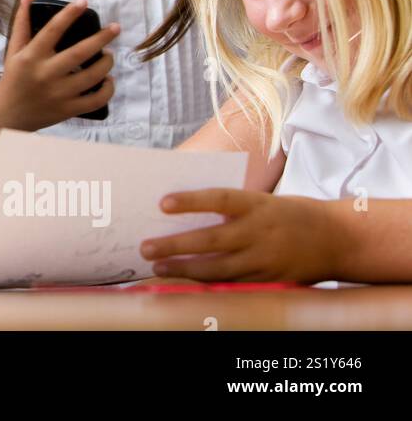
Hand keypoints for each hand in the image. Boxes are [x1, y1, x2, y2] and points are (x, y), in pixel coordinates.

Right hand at [0, 0, 118, 130]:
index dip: (69, 14)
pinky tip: (108, 80)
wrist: (7, 114)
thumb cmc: (13, 77)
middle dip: (101, 38)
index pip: (52, 30)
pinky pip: (95, 100)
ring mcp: (58, 94)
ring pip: (92, 76)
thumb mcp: (14, 49)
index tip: (84, 2)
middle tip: (115, 28)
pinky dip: (107, 90)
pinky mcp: (67, 110)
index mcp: (31, 57)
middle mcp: (45, 74)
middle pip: (79, 53)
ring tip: (109, 55)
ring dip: (106, 63)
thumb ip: (22, 22)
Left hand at [140, 189, 340, 282]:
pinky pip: (232, 283)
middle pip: (212, 239)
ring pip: (218, 268)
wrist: (337, 239)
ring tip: (158, 267)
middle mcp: (260, 232)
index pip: (220, 199)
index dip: (192, 201)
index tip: (162, 203)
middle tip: (146, 247)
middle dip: (175, 245)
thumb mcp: (263, 201)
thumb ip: (231, 209)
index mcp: (258, 205)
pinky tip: (185, 281)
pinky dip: (207, 282)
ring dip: (184, 269)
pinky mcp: (268, 280)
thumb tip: (182, 212)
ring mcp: (265, 259)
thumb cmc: (288, 214)